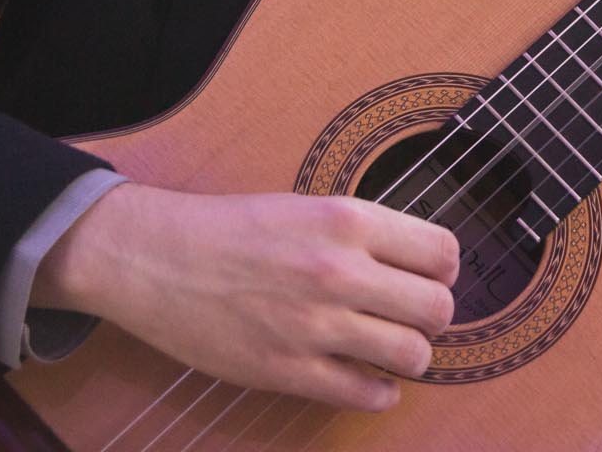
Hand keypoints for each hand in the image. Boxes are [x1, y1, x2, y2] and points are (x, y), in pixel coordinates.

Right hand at [35, 186, 459, 410]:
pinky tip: (368, 379)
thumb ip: (362, 233)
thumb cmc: (231, 229)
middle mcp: (339, 271)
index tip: (429, 275)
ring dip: (410, 356)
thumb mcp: (307, 206)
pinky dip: (379, 392)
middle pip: (438, 308)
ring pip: (412, 355)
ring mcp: (315, 325)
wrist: (158, 258)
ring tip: (391, 348)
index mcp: (347, 220)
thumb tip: (417, 263)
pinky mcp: (288, 369)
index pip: (442, 252)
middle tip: (409, 315)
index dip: (443, 268)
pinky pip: (366, 393)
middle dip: (432, 316)